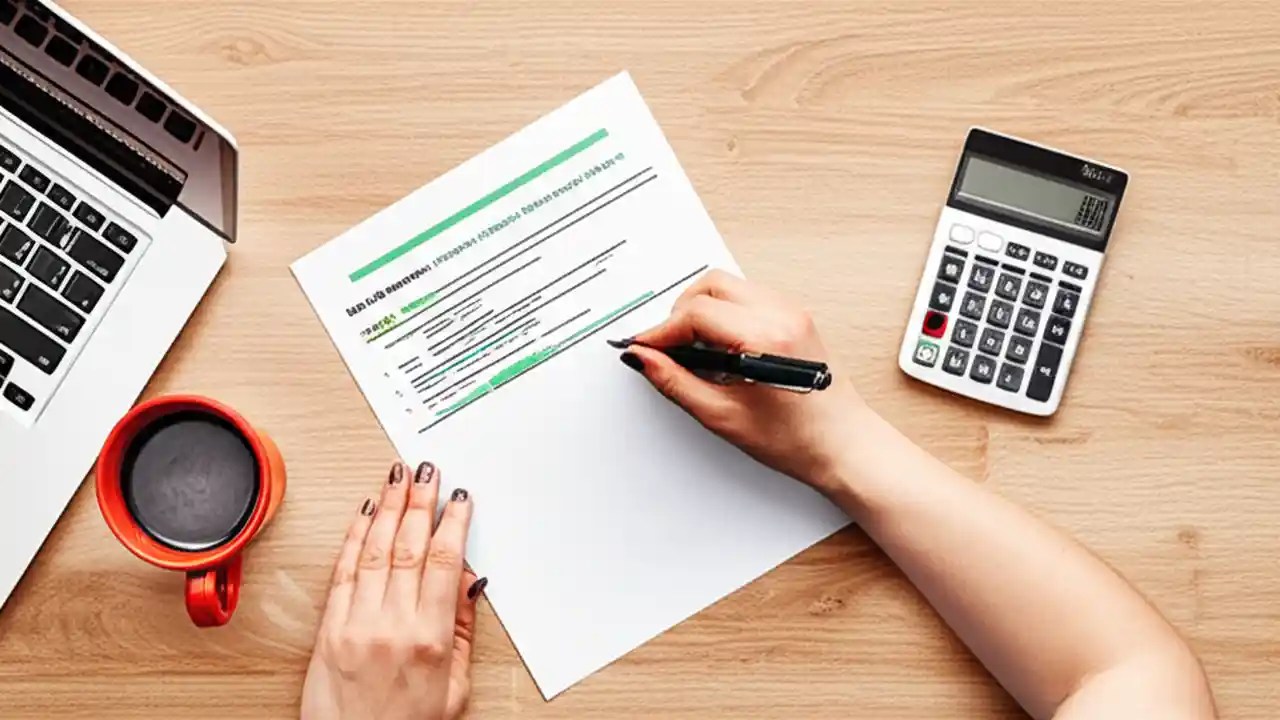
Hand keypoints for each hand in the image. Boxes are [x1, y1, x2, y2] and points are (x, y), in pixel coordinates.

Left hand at [301, 461, 486, 719]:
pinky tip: (365, 514)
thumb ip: (463, 629)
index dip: (453, 522)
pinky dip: (354, 537)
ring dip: (389, 507)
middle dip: (421, 500)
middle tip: (427, 470)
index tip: (460, 498)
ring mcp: (357, 623)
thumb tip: (471, 582)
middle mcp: (393, 624)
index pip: (445, 561)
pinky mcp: (329, 629)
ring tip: (397, 477)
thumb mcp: (455, 687)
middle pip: (410, 545)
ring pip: (376, 549)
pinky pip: (344, 571)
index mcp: (431, 637)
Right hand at [620, 271, 866, 493]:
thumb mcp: (723, 416)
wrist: (844, 445)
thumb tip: (644, 359)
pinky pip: (747, 296)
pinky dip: (724, 313)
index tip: (643, 349)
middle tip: (668, 349)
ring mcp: (792, 311)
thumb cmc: (799, 439)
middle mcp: (783, 315)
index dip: (660, 331)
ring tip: (695, 352)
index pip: (695, 313)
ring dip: (702, 311)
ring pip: (728, 287)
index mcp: (766, 337)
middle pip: (710, 286)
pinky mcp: (796, 316)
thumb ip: (676, 382)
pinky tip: (721, 348)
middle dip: (679, 313)